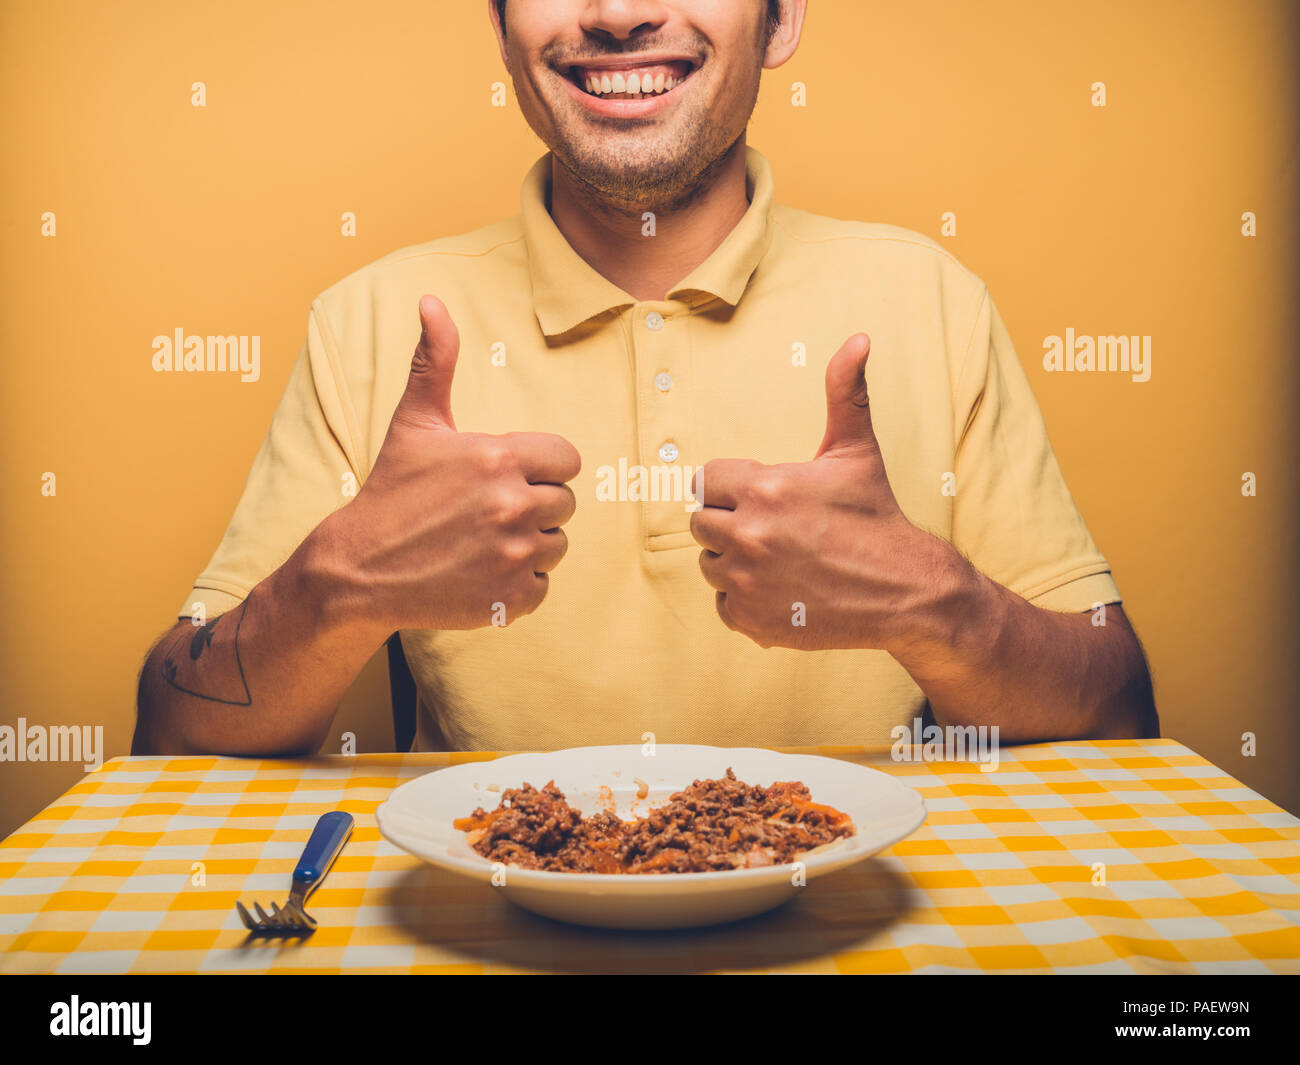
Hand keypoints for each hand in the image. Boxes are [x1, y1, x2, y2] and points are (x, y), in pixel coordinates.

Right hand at [326, 295, 581, 631]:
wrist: (359, 570)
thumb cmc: (391, 492)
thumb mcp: (415, 423)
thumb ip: (435, 361)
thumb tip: (432, 301)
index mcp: (500, 458)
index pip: (567, 460)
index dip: (542, 468)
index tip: (508, 476)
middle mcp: (512, 505)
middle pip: (564, 504)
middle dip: (534, 506)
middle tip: (486, 513)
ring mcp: (513, 554)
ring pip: (555, 545)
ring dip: (528, 545)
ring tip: (482, 542)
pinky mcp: (510, 598)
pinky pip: (542, 586)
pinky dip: (518, 584)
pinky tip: (480, 572)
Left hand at [690, 333, 955, 650]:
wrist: (906, 590)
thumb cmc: (877, 516)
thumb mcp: (857, 451)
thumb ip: (845, 392)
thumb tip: (859, 338)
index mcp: (766, 487)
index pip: (704, 481)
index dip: (729, 486)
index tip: (759, 496)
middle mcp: (750, 534)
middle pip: (700, 521)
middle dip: (727, 520)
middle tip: (770, 528)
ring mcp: (748, 580)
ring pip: (709, 562)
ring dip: (732, 560)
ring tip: (778, 558)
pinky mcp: (751, 619)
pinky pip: (721, 603)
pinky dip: (742, 599)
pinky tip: (780, 589)